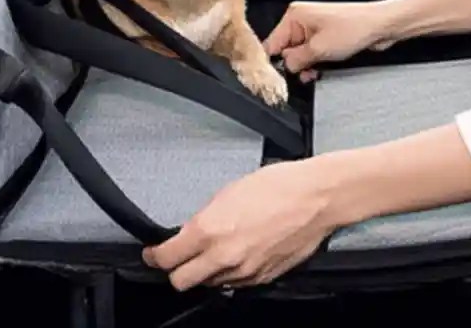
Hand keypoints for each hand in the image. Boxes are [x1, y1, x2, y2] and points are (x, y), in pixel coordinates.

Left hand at [141, 159, 338, 290]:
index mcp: (209, 230)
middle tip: (178, 258)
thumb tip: (191, 233)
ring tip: (217, 251)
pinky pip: (235, 283)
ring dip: (206, 272)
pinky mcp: (262, 278)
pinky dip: (230, 274)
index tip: (153, 253)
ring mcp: (244, 271)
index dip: (154, 256)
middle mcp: (223, 256)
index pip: (167, 257)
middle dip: (175, 271)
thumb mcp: (228, 192)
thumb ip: (204, 219)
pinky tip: (239, 254)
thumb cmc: (278, 186)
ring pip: (209, 284)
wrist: (317, 198)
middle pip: (180, 282)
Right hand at [263, 1, 396, 80]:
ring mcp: (313, 28)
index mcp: (294, 15)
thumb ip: (295, 61)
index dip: (274, 62)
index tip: (279, 77)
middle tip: (306, 71)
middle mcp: (301, 19)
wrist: (381, 26)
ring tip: (317, 69)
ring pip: (299, 54)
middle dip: (295, 64)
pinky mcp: (325, 36)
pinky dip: (316, 62)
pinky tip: (323, 66)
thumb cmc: (355, 28)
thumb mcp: (318, 49)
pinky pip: (312, 53)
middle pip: (285, 49)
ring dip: (307, 65)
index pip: (272, 43)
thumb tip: (285, 68)